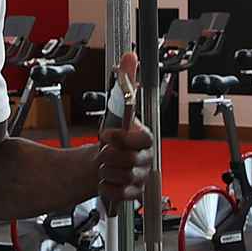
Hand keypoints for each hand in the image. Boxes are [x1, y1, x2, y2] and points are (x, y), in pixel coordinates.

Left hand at [97, 52, 154, 208]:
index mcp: (146, 138)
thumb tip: (129, 56)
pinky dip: (106, 186)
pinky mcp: (133, 194)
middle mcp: (148, 158)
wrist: (104, 159)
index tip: (105, 134)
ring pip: (120, 176)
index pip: (142, 139)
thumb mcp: (116, 108)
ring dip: (105, 170)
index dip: (122, 138)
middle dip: (108, 154)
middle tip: (103, 151)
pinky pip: (118, 193)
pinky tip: (105, 179)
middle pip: (128, 160)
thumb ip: (125, 82)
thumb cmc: (114, 135)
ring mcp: (142, 176)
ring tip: (105, 164)